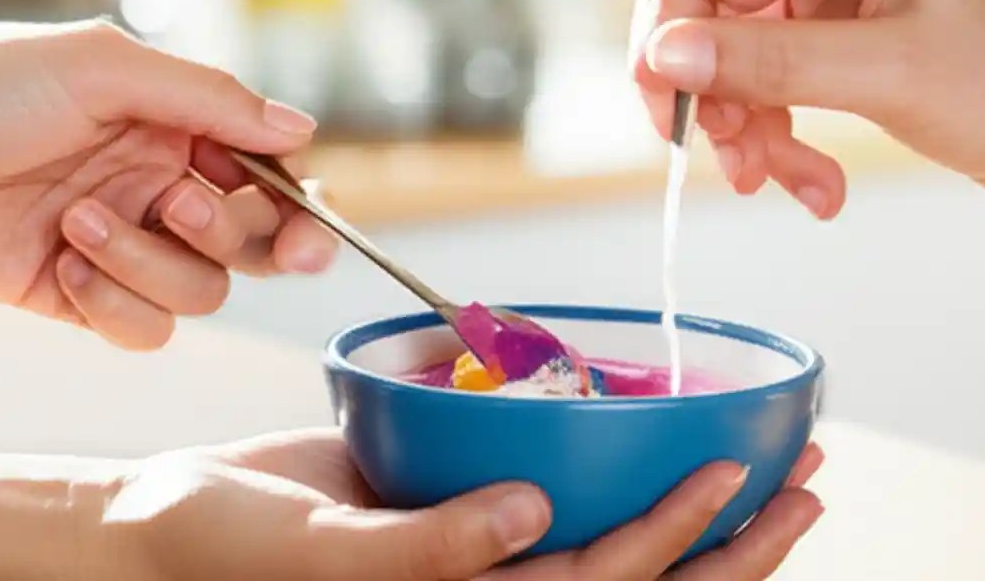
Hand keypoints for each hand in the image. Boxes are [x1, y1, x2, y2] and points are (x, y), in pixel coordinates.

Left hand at [0, 20, 336, 348]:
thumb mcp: (103, 68)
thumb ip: (210, 98)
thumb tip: (300, 128)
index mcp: (175, 126)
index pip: (269, 175)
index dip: (298, 208)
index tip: (306, 230)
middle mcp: (160, 186)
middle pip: (250, 242)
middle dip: (226, 233)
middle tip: (175, 207)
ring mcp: (125, 245)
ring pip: (202, 290)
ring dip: (147, 263)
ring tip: (78, 223)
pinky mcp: (84, 296)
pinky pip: (146, 328)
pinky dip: (114, 303)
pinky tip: (64, 266)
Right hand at [105, 430, 823, 579]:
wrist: (174, 519)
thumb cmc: (227, 549)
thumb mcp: (318, 554)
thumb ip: (424, 551)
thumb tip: (531, 517)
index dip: (680, 547)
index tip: (738, 478)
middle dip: (736, 543)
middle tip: (810, 477)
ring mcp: (493, 553)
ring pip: (625, 541)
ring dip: (709, 513)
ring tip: (782, 465)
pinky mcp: (472, 508)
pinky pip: (570, 493)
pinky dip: (627, 469)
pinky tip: (661, 430)